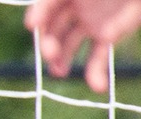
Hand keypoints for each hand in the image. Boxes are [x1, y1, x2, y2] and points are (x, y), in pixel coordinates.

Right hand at [26, 0, 140, 92]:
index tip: (32, 25)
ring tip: (59, 73)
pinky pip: (97, 57)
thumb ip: (58, 1)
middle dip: (48, 43)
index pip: (46, 6)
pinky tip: (98, 87)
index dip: (38, 15)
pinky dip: (95, 73)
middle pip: (53, 30)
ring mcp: (91, 24)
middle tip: (49, 54)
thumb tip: (33, 22)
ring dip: (61, 61)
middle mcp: (76, 9)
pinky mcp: (108, 37)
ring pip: (69, 46)